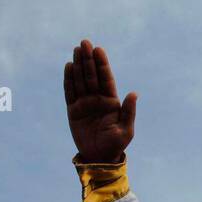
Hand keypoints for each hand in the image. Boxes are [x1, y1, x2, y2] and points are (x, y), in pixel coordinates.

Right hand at [65, 39, 136, 163]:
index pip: (106, 79)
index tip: (98, 49)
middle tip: (84, 43)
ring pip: (81, 80)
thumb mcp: (125, 131)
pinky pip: (70, 92)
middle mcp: (98, 99)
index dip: (102, 64)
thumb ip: (128, 112)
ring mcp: (85, 103)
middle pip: (92, 75)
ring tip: (76, 50)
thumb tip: (134, 94)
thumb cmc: (115, 145)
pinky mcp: (73, 110)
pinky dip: (68, 80)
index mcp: (111, 102)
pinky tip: (68, 66)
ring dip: (78, 65)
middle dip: (88, 59)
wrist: (99, 158)